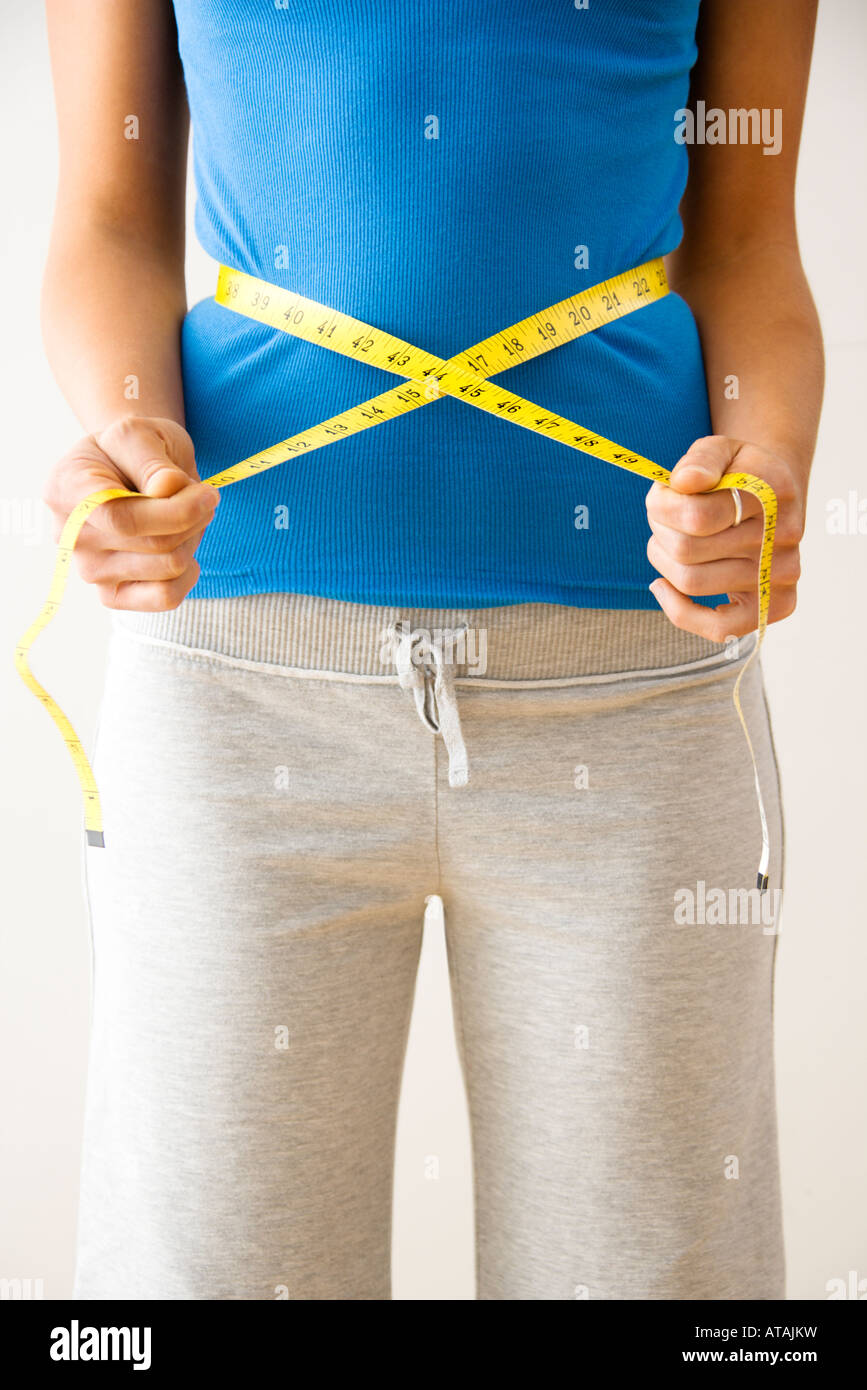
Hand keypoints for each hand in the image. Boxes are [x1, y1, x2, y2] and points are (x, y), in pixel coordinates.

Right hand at [42, 415, 218, 610]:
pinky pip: (166, 597)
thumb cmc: (131, 450)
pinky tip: (183, 548)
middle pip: (156, 544)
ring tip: (187, 515)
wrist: (124, 468)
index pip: (121, 518)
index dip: (174, 512)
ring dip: (193, 538)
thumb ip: (151, 461)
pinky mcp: (113, 595)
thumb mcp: (139, 433)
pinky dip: (189, 573)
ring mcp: (90, 571)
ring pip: (168, 567)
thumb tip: (166, 490)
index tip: (206, 493)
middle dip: (193, 517)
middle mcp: (71, 536)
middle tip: (202, 496)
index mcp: (68, 489)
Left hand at [645, 435, 804, 640]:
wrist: (772, 496)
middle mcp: (784, 538)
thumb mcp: (721, 450)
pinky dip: (678, 610)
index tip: (659, 495)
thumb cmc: (737, 474)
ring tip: (667, 540)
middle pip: (687, 550)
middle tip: (660, 517)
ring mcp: (782, 576)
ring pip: (692, 582)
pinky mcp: (774, 607)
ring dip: (663, 560)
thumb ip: (701, 459)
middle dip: (659, 530)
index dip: (662, 506)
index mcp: (774, 493)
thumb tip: (685, 481)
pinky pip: (718, 628)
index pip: (697, 516)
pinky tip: (662, 585)